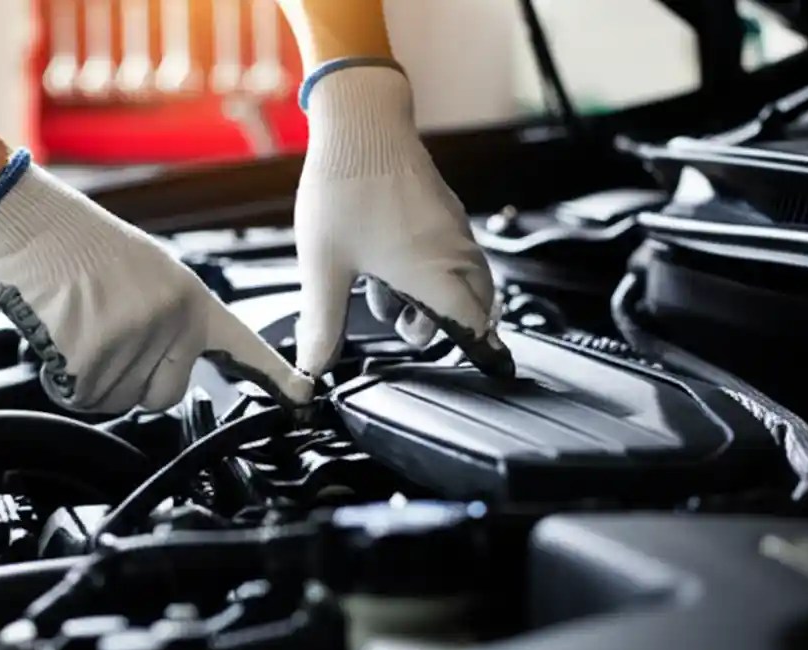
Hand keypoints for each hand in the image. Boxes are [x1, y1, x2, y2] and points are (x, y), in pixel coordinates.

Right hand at [0, 152, 313, 413]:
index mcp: (189, 297)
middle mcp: (171, 321)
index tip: (303, 397)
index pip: (241, 344)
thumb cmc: (78, 243)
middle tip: (106, 339)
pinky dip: (64, 379)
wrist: (33, 221)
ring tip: (79, 327)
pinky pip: (82, 397)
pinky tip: (59, 337)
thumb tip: (167, 366)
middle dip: (134, 383)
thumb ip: (170, 318)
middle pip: (165, 396)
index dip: (274, 375)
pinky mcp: (93, 358)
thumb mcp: (146, 272)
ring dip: (93, 379)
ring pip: (119, 401)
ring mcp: (134, 341)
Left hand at [293, 63, 513, 378]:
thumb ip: (323, 322)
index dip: (482, 352)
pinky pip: (450, 253)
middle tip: (409, 330)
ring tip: (384, 296)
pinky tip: (384, 263)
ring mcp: (451, 229)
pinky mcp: (442, 210)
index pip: (474, 327)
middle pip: (474, 306)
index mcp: (433, 273)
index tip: (494, 369)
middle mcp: (453, 252)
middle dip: (445, 325)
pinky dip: (429, 270)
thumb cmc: (345, 187)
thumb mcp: (323, 266)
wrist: (360, 122)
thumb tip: (313, 367)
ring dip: (431, 297)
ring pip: (462, 279)